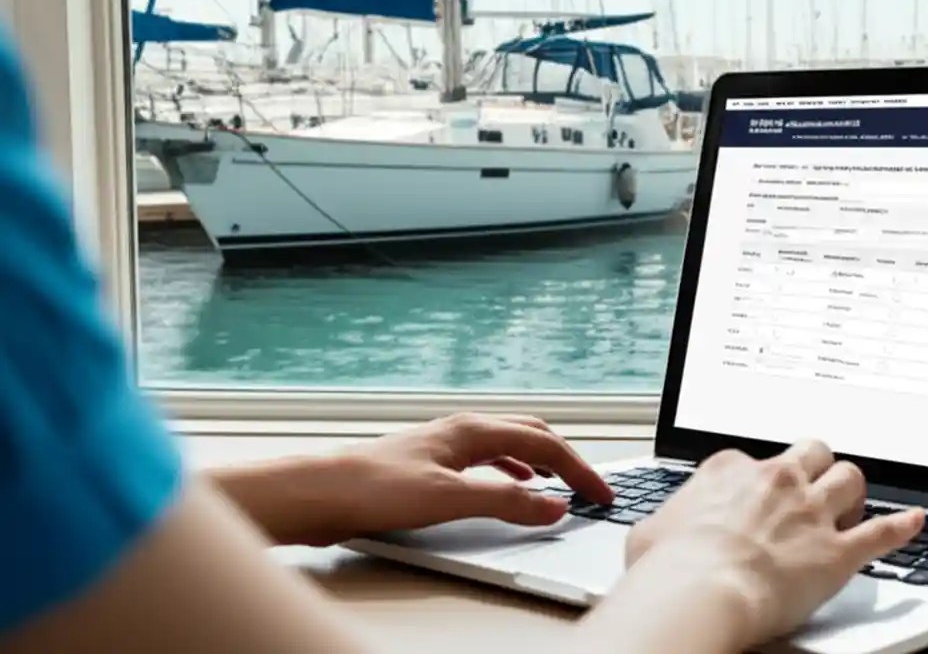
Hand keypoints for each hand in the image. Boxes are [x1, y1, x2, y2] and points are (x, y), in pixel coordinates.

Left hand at [210, 413, 612, 545]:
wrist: (317, 492)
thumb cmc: (372, 487)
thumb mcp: (449, 498)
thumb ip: (506, 503)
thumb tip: (553, 507)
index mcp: (473, 430)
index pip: (546, 444)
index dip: (579, 471)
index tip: (600, 495)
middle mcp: (462, 430)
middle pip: (532, 434)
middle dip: (567, 458)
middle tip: (590, 486)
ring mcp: (445, 445)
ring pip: (510, 444)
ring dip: (542, 461)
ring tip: (559, 482)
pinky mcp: (430, 465)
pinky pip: (487, 459)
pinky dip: (512, 470)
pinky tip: (508, 484)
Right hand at [596, 441, 922, 651]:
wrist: (701, 591)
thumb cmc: (669, 568)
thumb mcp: (648, 532)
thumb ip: (663, 521)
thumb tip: (655, 532)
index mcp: (731, 469)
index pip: (755, 459)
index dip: (760, 479)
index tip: (758, 494)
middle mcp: (777, 480)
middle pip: (813, 451)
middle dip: (815, 466)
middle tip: (811, 484)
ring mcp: (810, 513)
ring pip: (850, 479)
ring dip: (850, 490)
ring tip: (847, 504)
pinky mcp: (836, 552)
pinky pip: (882, 533)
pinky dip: (901, 528)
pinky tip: (914, 522)